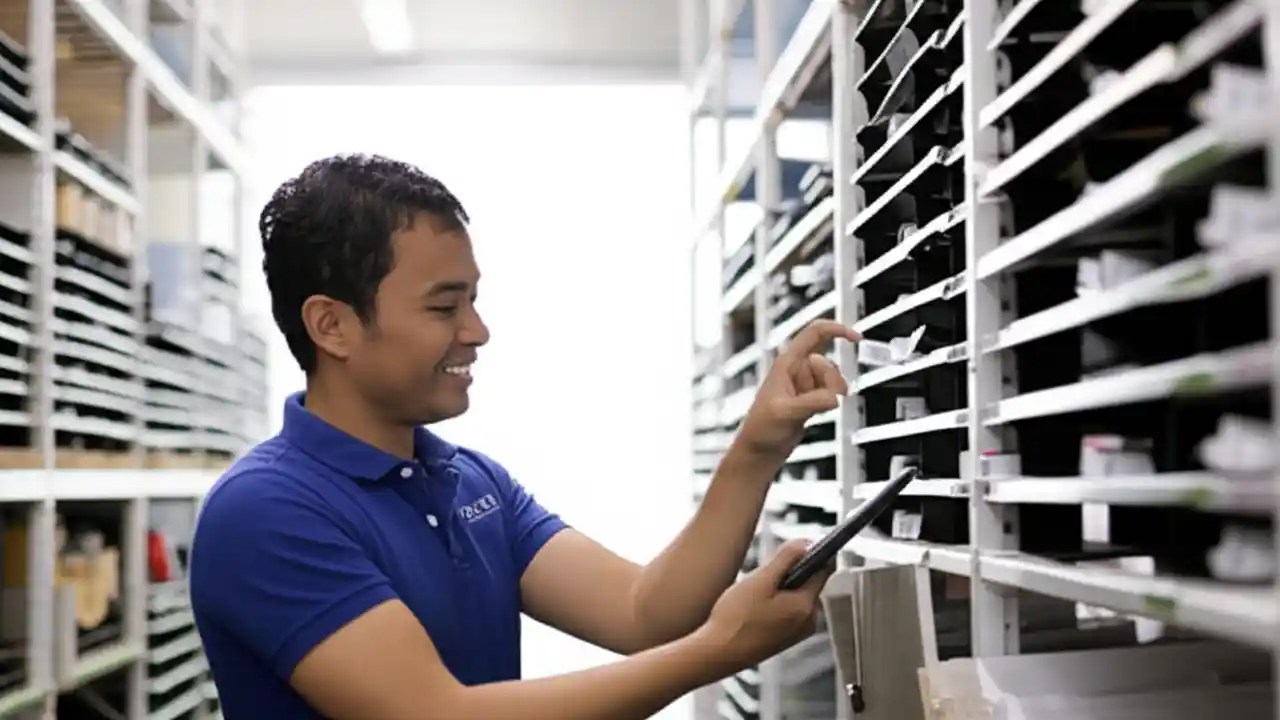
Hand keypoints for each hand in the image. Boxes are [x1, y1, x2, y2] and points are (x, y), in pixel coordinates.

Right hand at [696, 540, 835, 670]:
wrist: (716, 654)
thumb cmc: (736, 619)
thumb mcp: (761, 580)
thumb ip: (786, 559)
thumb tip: (806, 542)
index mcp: (806, 607)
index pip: (823, 570)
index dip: (812, 553)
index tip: (795, 546)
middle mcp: (807, 622)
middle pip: (807, 583)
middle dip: (788, 572)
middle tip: (762, 575)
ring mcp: (796, 633)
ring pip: (794, 596)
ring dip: (778, 588)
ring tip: (753, 595)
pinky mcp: (784, 639)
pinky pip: (786, 611)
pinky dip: (773, 603)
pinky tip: (751, 609)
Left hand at [738, 320, 858, 458]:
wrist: (760, 449)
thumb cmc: (761, 428)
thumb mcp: (786, 412)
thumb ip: (812, 402)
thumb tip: (834, 397)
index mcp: (786, 363)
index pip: (814, 333)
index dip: (836, 330)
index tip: (856, 338)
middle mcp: (795, 370)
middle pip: (827, 361)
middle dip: (832, 379)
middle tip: (827, 397)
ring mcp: (803, 385)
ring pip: (831, 378)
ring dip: (830, 392)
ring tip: (816, 408)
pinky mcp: (810, 398)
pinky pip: (830, 391)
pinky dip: (830, 400)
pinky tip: (817, 413)